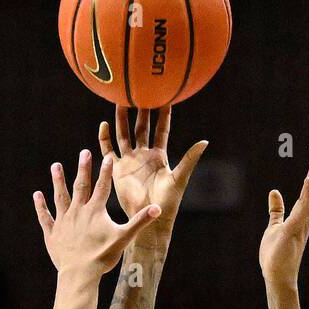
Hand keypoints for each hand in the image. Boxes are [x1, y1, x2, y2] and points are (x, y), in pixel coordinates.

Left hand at [34, 149, 159, 276]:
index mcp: (95, 211)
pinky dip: (41, 206)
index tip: (108, 157)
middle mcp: (77, 211)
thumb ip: (140, 221)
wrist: (79, 274)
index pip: (102, 186)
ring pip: (60, 197)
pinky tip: (37, 195)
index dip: (106, 171)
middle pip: (80, 186)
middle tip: (84, 153)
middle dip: (83, 168)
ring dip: (58, 181)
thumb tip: (158, 208)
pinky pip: (45, 217)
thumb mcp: (124, 238)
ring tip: (55, 166)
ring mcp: (63, 221)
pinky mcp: (52, 234)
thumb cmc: (102, 256)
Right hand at [100, 106, 206, 244]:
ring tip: (119, 100)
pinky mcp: (117, 170)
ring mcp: (129, 161)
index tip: (165, 96)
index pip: (161, 130)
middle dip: (140, 110)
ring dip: (121, 119)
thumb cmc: (167, 202)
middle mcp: (143, 156)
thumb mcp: (179, 177)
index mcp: (160, 156)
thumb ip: (190, 159)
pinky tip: (103, 124)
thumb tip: (205, 141)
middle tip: (139, 90)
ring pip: (123, 135)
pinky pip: (108, 150)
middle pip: (140, 128)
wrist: (149, 217)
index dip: (163, 115)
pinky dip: (104, 138)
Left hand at [259, 138, 308, 289]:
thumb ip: (277, 209)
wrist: (277, 276)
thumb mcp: (274, 226)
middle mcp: (307, 215)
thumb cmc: (276, 255)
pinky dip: (307, 194)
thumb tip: (274, 191)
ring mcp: (303, 222)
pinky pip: (304, 209)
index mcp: (302, 213)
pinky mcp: (295, 229)